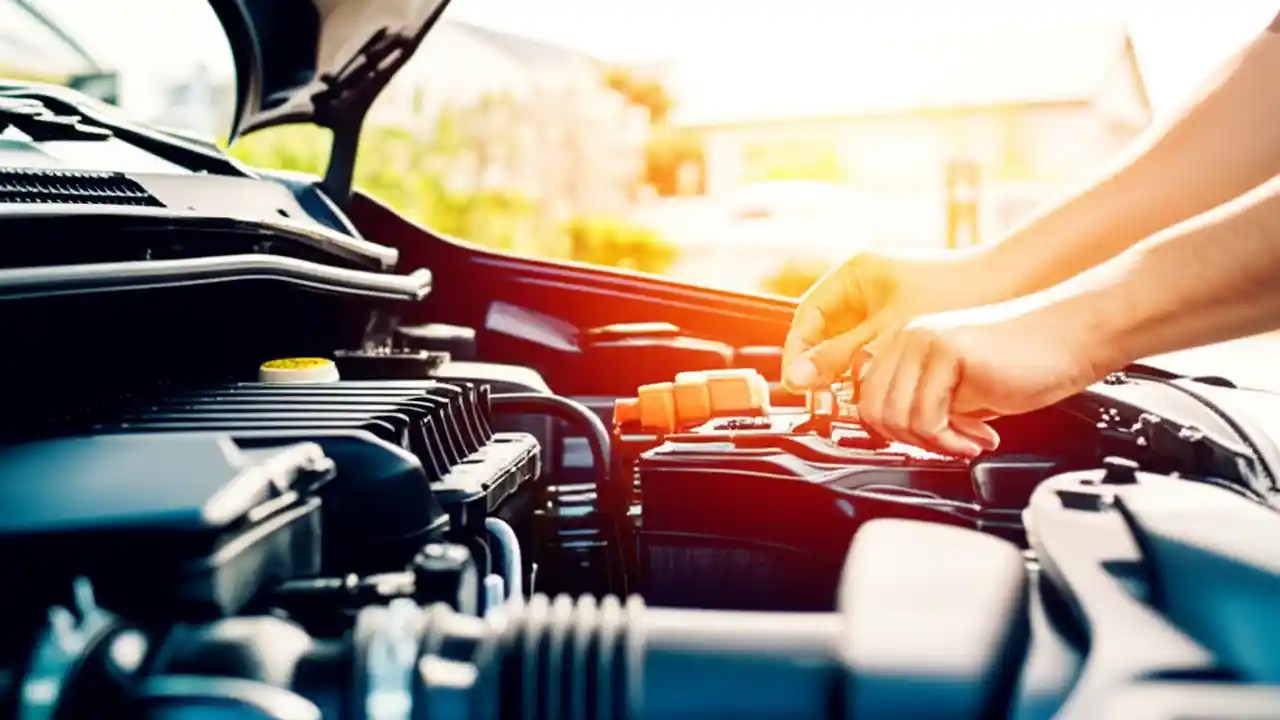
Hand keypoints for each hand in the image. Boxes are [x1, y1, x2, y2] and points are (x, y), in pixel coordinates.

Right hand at [782, 249, 1012, 392]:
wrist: (1018, 285)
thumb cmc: (961, 293)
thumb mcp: (889, 331)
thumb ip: (842, 354)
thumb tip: (798, 377)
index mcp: (855, 273)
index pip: (808, 318)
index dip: (799, 353)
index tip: (799, 385)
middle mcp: (867, 287)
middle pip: (828, 336)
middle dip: (827, 369)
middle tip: (826, 399)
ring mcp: (888, 305)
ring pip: (853, 349)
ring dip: (853, 376)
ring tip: (856, 400)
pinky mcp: (908, 325)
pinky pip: (878, 354)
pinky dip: (879, 375)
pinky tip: (885, 394)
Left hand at [855, 300, 1112, 456]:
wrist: (1071, 336)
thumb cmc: (1024, 363)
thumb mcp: (959, 389)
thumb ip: (924, 404)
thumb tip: (898, 437)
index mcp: (905, 341)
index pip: (868, 399)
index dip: (897, 433)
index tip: (931, 442)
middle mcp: (908, 337)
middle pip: (874, 411)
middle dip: (912, 442)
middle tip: (952, 447)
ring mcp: (924, 341)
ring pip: (897, 418)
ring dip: (935, 444)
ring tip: (969, 441)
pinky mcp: (948, 352)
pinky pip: (926, 417)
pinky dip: (950, 441)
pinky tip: (980, 436)